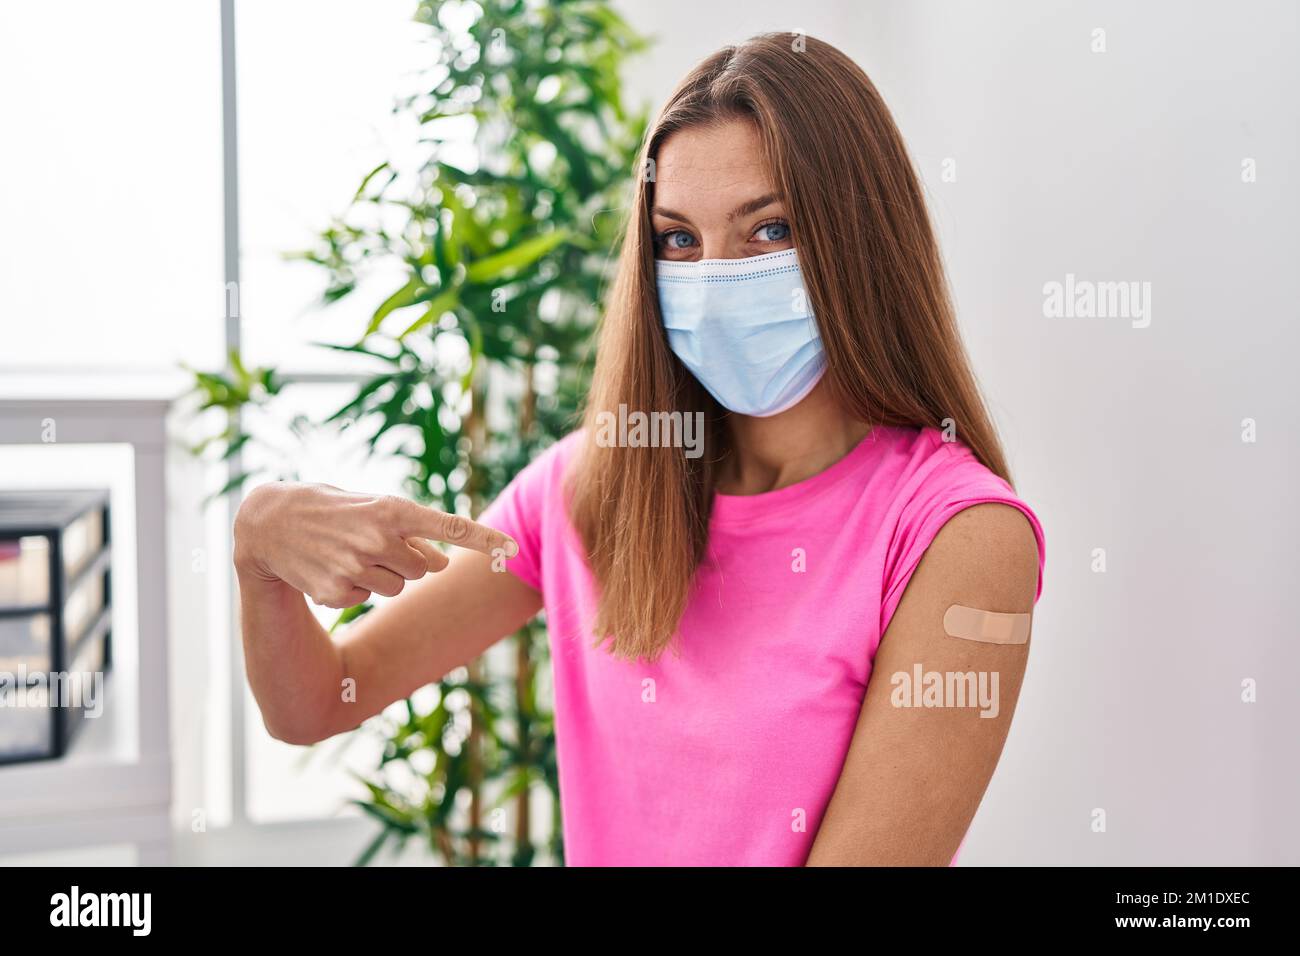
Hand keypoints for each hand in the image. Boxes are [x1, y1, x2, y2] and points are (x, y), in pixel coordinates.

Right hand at [232, 482, 517, 607]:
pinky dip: (353, 587)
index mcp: (392, 508)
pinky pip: (366, 598)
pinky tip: (329, 568)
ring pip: (398, 587)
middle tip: (371, 542)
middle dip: (406, 560)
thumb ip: (412, 532)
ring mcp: (358, 567)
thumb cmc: (333, 510)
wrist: (269, 523)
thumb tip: (442, 562)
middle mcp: (379, 538)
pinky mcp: (338, 592)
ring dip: (380, 575)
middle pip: (423, 568)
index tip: (511, 548)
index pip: (450, 525)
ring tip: (347, 553)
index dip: (483, 539)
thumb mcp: (373, 508)